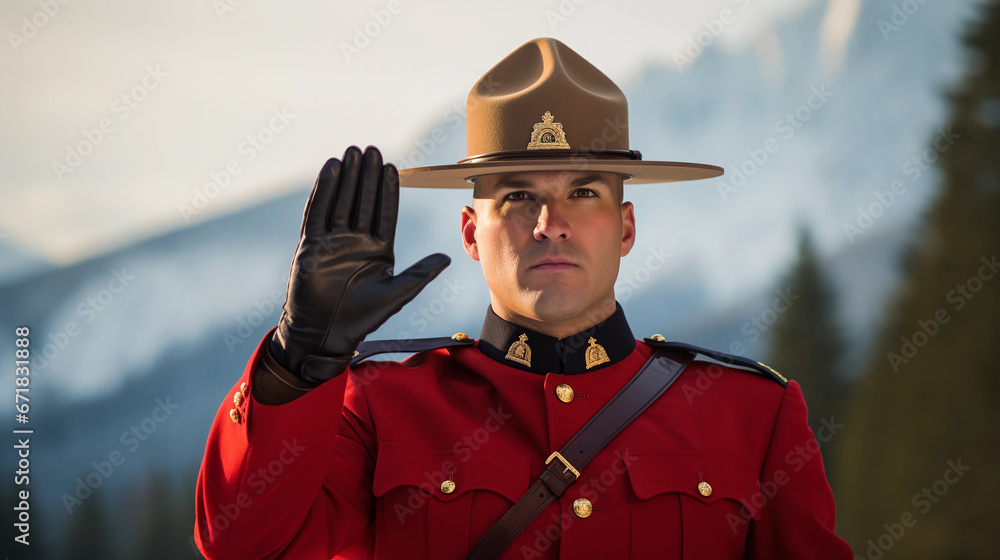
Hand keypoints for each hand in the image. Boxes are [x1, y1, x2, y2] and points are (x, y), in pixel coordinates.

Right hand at [268, 146, 450, 381]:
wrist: (325, 333)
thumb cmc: (362, 318)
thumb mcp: (396, 294)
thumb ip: (420, 273)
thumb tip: (447, 258)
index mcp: (378, 249)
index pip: (385, 212)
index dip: (388, 189)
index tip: (392, 167)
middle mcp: (356, 240)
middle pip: (363, 200)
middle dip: (368, 176)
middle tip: (372, 150)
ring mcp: (333, 240)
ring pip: (342, 200)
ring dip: (348, 177)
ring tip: (353, 153)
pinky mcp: (311, 244)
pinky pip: (319, 211)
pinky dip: (324, 190)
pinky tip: (331, 169)